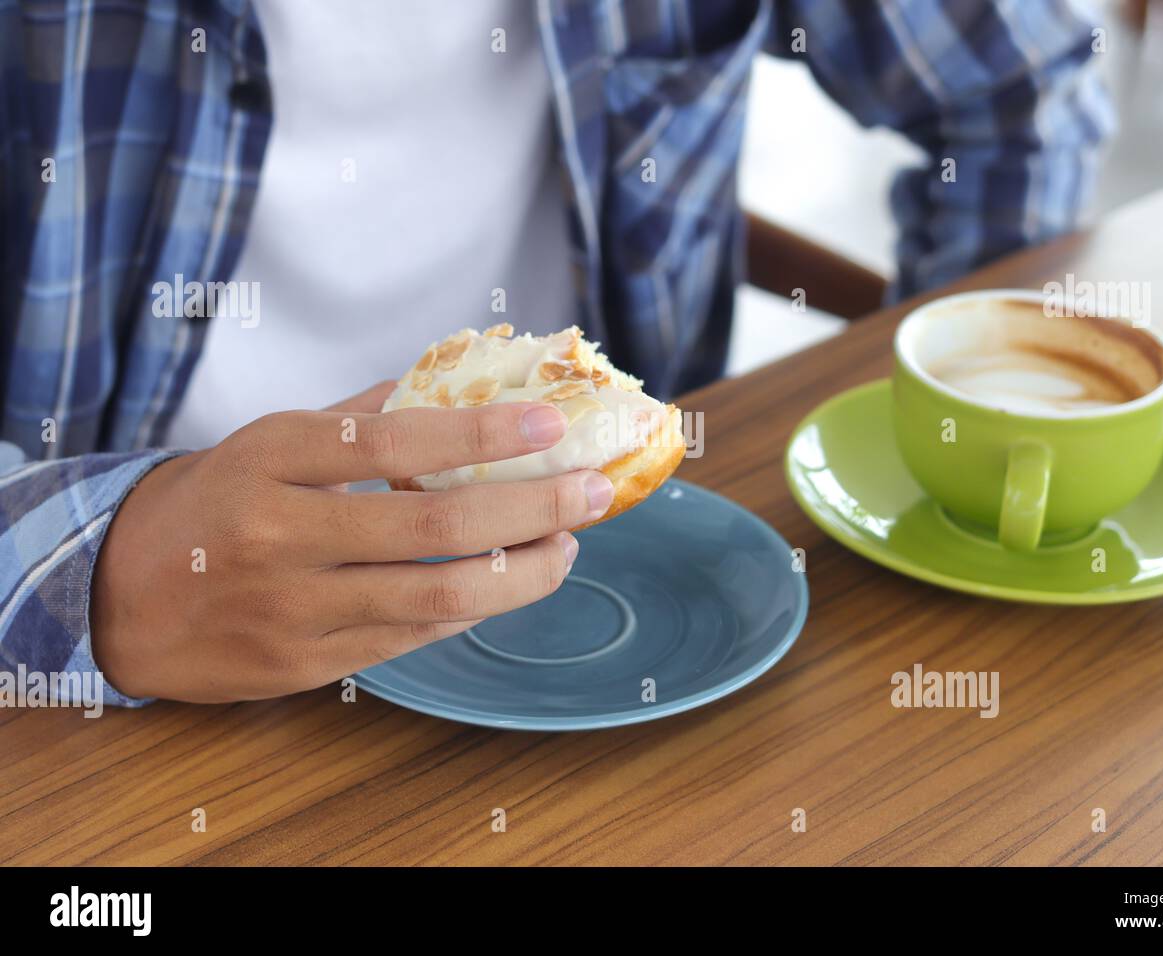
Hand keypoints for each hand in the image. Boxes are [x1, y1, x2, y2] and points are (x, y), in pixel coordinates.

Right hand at [89, 383, 613, 701]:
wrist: (117, 599)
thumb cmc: (210, 504)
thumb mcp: (267, 441)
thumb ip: (358, 417)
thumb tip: (455, 385)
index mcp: (271, 459)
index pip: (396, 441)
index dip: (484, 432)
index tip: (552, 420)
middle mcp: (283, 536)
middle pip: (435, 528)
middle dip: (533, 510)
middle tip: (591, 492)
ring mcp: (296, 608)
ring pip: (438, 597)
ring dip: (522, 573)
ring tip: (566, 546)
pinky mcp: (307, 665)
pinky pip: (415, 637)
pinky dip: (473, 607)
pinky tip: (506, 582)